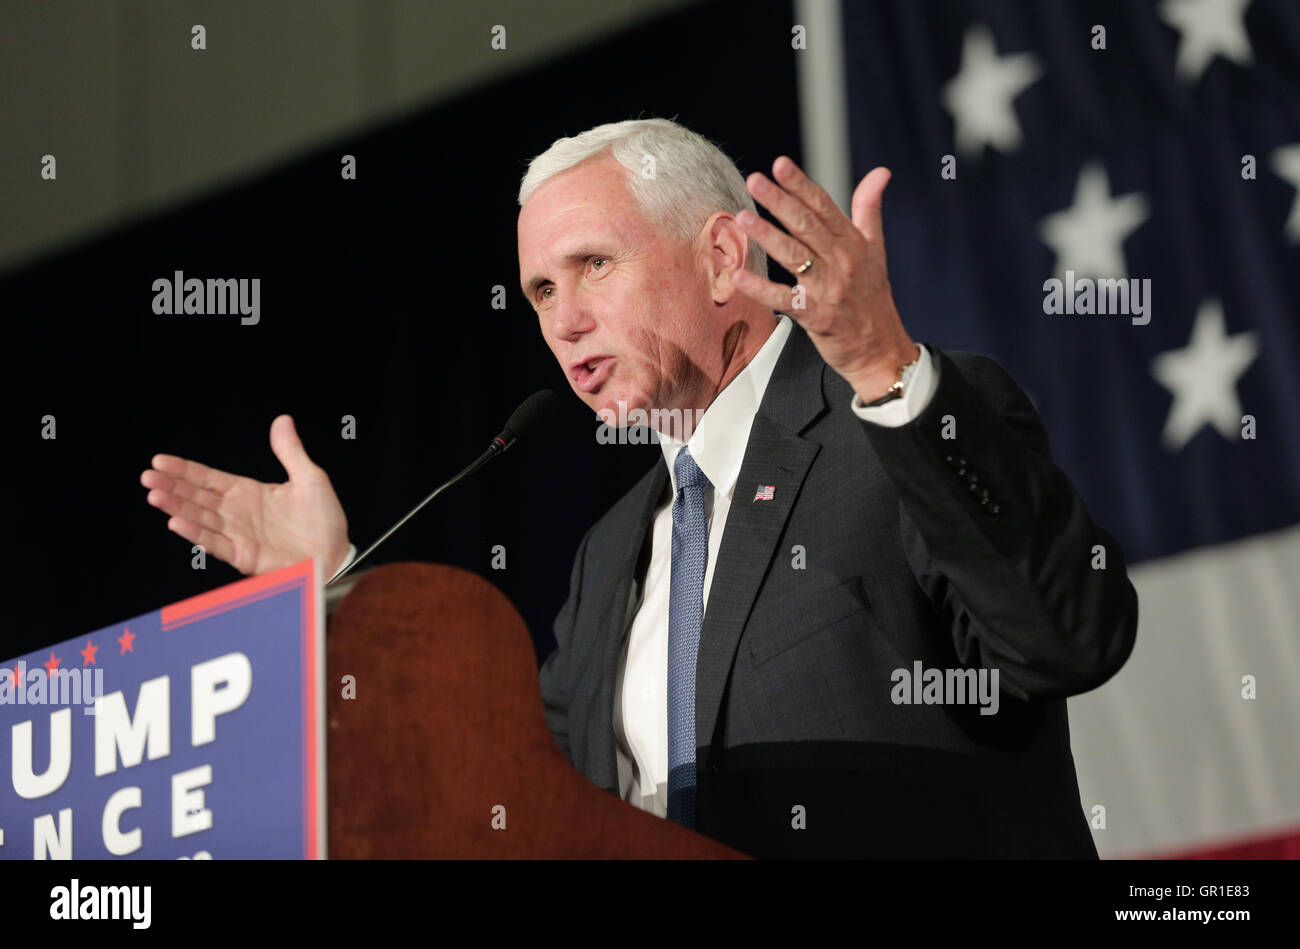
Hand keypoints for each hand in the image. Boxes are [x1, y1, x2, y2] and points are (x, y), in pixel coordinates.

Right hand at [141, 415, 349, 576]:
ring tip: (155, 495)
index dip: (185, 470)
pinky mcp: (245, 555)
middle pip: (197, 497)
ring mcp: (239, 535)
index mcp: (249, 493)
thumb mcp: (310, 479)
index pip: (209, 478)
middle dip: (172, 486)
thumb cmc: (324, 521)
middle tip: (147, 476)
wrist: (337, 555)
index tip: (160, 461)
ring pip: (201, 518)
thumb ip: (291, 451)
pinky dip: (197, 533)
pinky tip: (178, 521)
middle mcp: (238, 513)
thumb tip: (282, 420)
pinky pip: (216, 543)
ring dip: (177, 507)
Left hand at [731, 156, 918, 401]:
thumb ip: (869, 210)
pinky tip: (739, 277)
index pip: (823, 206)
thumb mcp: (877, 250)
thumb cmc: (873, 298)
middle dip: (779, 201)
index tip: (779, 164)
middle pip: (806, 225)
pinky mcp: (817, 316)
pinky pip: (785, 300)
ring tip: (742, 218)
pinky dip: (762, 290)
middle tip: (755, 181)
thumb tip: (881, 172)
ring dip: (768, 236)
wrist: (882, 350)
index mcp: (853, 242)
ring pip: (794, 256)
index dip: (800, 184)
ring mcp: (829, 289)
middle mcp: (842, 261)